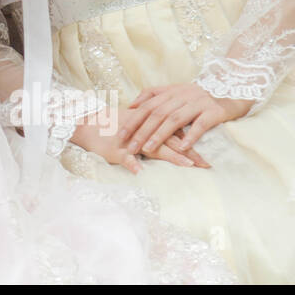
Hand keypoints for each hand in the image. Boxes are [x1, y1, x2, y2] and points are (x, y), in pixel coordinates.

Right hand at [70, 113, 209, 173]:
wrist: (86, 123)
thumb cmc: (110, 126)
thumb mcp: (134, 126)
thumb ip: (153, 130)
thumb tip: (172, 136)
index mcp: (149, 127)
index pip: (175, 135)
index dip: (193, 144)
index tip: (208, 157)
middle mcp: (144, 133)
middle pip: (171, 142)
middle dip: (191, 154)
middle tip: (208, 165)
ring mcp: (130, 142)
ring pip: (153, 148)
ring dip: (171, 156)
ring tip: (188, 165)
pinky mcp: (115, 150)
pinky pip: (123, 157)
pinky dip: (131, 163)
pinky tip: (138, 171)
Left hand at [120, 83, 251, 154]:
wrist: (232, 88)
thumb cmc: (199, 94)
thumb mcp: (175, 90)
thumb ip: (153, 95)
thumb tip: (131, 105)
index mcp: (170, 91)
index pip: (147, 106)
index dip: (133, 120)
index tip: (120, 134)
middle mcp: (181, 96)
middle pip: (157, 114)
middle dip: (141, 131)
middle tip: (130, 146)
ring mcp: (198, 103)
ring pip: (174, 119)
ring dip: (160, 135)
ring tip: (148, 149)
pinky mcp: (214, 111)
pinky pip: (200, 124)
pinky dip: (190, 135)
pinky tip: (181, 147)